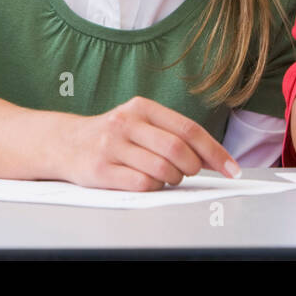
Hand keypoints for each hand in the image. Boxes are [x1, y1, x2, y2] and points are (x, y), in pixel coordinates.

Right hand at [57, 96, 240, 191]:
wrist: (64, 143)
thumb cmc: (112, 136)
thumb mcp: (140, 123)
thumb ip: (172, 134)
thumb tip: (214, 157)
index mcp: (141, 107)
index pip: (188, 129)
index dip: (215, 151)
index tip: (232, 168)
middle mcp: (126, 123)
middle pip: (177, 149)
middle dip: (192, 167)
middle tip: (188, 172)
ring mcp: (111, 147)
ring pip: (162, 170)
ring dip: (172, 179)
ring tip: (165, 176)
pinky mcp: (101, 171)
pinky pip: (142, 185)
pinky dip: (153, 188)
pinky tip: (147, 181)